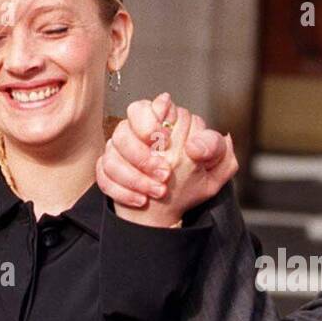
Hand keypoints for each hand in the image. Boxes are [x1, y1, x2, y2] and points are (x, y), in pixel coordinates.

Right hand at [96, 92, 237, 227]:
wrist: (168, 213)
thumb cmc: (191, 187)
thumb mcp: (214, 171)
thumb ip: (217, 149)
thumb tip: (211, 138)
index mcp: (163, 125)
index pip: (145, 107)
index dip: (152, 122)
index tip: (165, 141)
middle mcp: (136, 134)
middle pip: (124, 129)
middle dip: (144, 155)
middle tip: (165, 174)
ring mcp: (117, 151)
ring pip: (111, 152)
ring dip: (135, 176)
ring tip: (157, 191)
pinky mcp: (105, 171)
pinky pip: (103, 174)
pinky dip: (122, 190)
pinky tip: (141, 200)